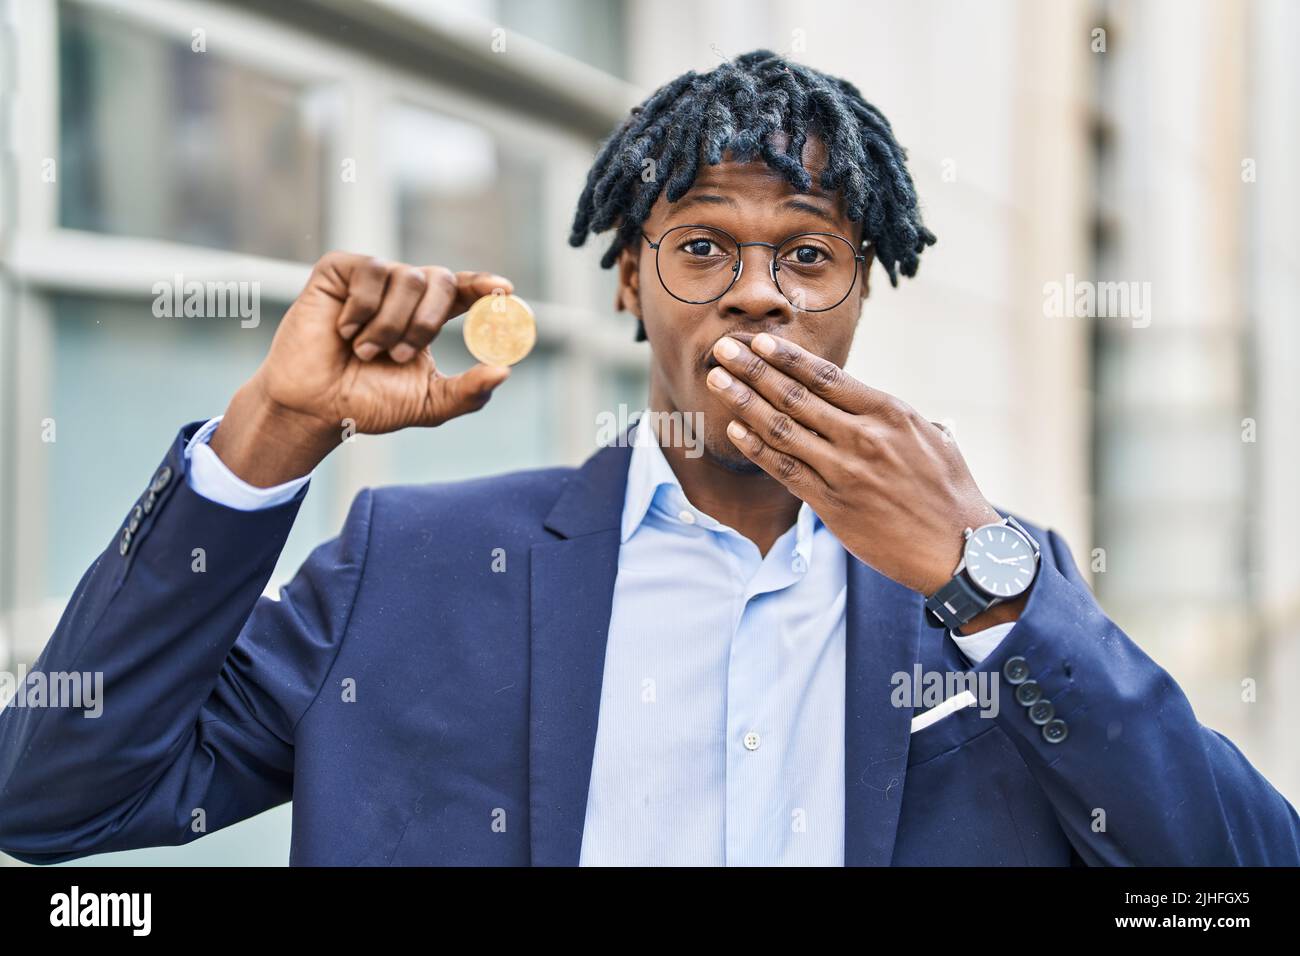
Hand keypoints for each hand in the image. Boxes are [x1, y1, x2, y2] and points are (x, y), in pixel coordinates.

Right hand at [210, 252, 514, 485]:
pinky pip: (372, 272)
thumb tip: (504, 370)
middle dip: (427, 321)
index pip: (464, 291)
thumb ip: (469, 392)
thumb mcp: (428, 403)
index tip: (505, 290)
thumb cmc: (368, 404)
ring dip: (390, 324)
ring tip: (364, 351)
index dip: (484, 285)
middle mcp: (404, 293)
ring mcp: (373, 279)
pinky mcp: (340, 270)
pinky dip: (362, 309)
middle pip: (441, 279)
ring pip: (407, 278)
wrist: (315, 407)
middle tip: (401, 356)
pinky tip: (343, 331)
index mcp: (428, 317)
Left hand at [705, 331, 1001, 596]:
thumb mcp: (933, 439)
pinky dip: (756, 448)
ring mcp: (844, 471)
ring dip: (744, 402)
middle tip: (722, 348)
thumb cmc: (950, 493)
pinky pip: (785, 470)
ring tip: (718, 381)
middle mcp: (863, 437)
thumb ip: (895, 419)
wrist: (959, 550)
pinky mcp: (832, 504)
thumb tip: (870, 405)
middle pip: (795, 395)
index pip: (827, 376)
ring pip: (782, 429)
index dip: (787, 357)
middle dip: (753, 369)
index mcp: (889, 413)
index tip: (758, 340)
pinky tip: (735, 429)